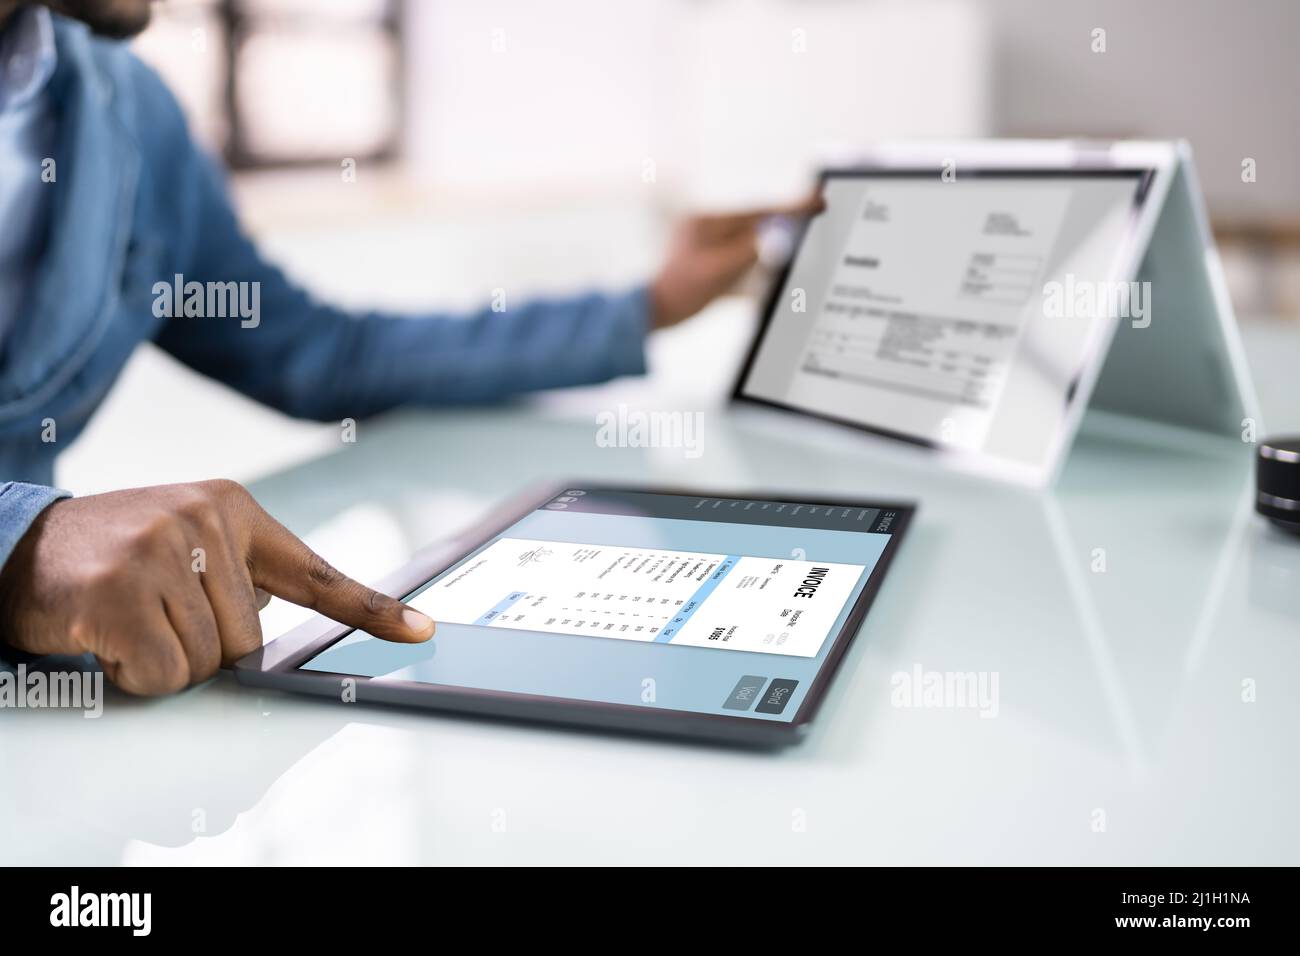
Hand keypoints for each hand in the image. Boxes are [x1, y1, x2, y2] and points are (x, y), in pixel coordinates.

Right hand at [0, 480, 434, 695]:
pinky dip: (136, 674)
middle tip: (157, 616)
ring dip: (165, 663)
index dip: (372, 609)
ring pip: (208, 664)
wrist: (22, 549)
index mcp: (234, 509)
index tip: (422, 631)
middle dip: (203, 650)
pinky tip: (109, 635)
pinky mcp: (122, 590)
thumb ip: (241, 575)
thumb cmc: (116, 556)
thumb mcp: (188, 544)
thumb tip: (279, 618)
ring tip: (130, 619)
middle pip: (250, 641)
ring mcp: (162, 550)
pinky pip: (164, 674)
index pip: (316, 572)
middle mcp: (205, 520)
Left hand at [649, 192, 825, 328]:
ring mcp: (713, 245)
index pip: (759, 211)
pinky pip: (745, 257)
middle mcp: (712, 228)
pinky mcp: (716, 262)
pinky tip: (777, 263)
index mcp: (710, 222)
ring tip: (802, 232)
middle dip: (787, 220)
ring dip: (775, 242)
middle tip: (817, 210)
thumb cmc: (681, 290)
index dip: (790, 207)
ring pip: (754, 239)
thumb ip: (752, 249)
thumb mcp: (720, 269)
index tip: (817, 200)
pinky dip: (761, 262)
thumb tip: (780, 234)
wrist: (657, 312)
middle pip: (759, 222)